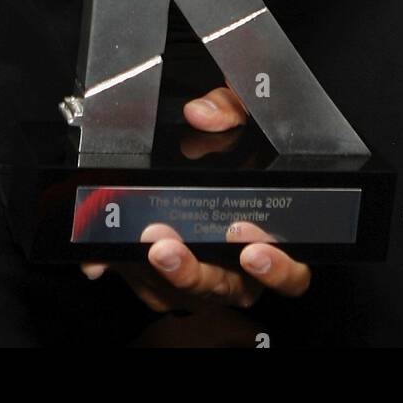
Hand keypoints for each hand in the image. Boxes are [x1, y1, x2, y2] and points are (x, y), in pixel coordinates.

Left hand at [80, 85, 310, 312]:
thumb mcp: (240, 115)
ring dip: (159, 272)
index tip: (251, 251)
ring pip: (183, 292)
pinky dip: (127, 269)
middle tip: (168, 248)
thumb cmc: (235, 143)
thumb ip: (230, 110)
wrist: (193, 152)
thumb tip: (202, 114)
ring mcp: (202, 274)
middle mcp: (240, 267)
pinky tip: (111, 252)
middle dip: (194, 273)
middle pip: (227, 289)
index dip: (277, 270)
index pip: (291, 273)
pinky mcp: (163, 277)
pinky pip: (147, 283)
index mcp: (271, 237)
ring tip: (142, 240)